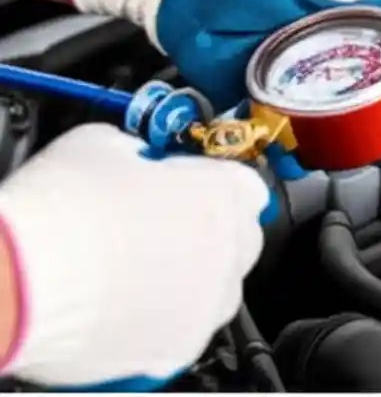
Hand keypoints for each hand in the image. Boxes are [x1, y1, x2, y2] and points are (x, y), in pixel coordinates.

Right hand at [0, 123, 267, 386]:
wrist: (20, 284)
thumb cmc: (59, 214)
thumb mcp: (99, 146)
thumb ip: (134, 153)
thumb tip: (130, 158)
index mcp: (223, 196)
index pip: (243, 184)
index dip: (205, 181)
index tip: (178, 182)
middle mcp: (228, 253)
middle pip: (235, 238)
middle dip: (203, 230)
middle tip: (152, 223)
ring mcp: (206, 306)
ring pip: (213, 290)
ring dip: (185, 277)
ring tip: (129, 268)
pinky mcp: (175, 350)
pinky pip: (180, 330)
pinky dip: (157, 318)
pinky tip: (117, 303)